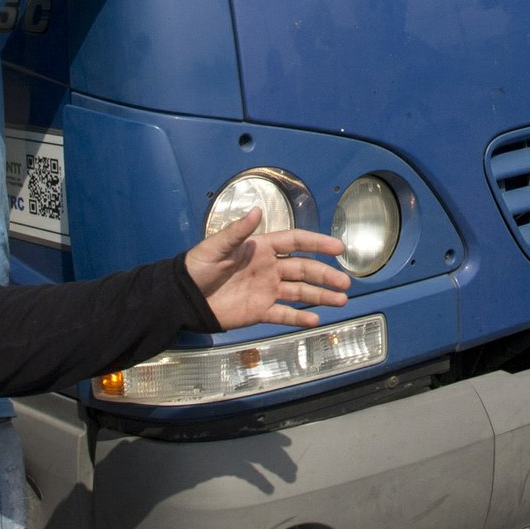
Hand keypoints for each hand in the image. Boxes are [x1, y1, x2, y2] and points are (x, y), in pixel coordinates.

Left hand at [182, 207, 350, 329]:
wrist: (183, 297)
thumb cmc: (197, 267)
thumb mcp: (216, 247)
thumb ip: (238, 231)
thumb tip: (257, 209)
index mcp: (261, 248)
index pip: (296, 242)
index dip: (317, 244)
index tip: (338, 248)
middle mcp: (269, 268)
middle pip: (304, 269)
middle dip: (326, 275)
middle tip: (345, 282)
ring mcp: (266, 290)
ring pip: (299, 292)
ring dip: (320, 295)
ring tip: (341, 300)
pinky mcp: (259, 311)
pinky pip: (283, 314)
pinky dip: (299, 317)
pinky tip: (315, 319)